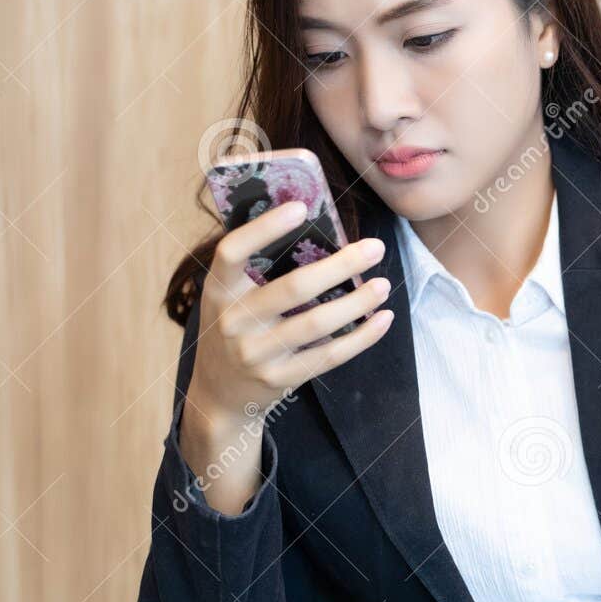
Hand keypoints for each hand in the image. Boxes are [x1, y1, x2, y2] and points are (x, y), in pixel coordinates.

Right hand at [188, 199, 394, 428]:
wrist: (218, 394)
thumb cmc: (235, 329)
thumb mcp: (229, 298)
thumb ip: (257, 270)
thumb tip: (315, 229)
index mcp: (219, 290)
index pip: (233, 252)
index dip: (264, 228)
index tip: (301, 208)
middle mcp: (233, 320)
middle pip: (293, 288)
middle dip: (341, 265)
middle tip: (375, 247)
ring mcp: (256, 353)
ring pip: (317, 323)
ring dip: (357, 301)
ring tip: (382, 285)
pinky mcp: (279, 378)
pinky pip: (328, 356)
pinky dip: (361, 337)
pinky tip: (383, 319)